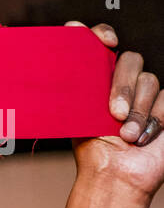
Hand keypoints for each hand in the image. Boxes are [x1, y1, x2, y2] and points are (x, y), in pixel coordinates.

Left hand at [68, 22, 163, 201]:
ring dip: (137, 111)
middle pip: (130, 60)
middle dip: (122, 86)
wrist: (115, 173)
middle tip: (114, 113)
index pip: (100, 43)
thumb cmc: (93, 147)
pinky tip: (143, 137)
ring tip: (126, 135)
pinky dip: (153, 120)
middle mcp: (122, 80)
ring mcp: (146, 91)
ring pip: (149, 80)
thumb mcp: (76, 114)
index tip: (105, 40)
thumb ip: (72, 86)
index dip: (102, 34)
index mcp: (97, 78)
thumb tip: (54, 59)